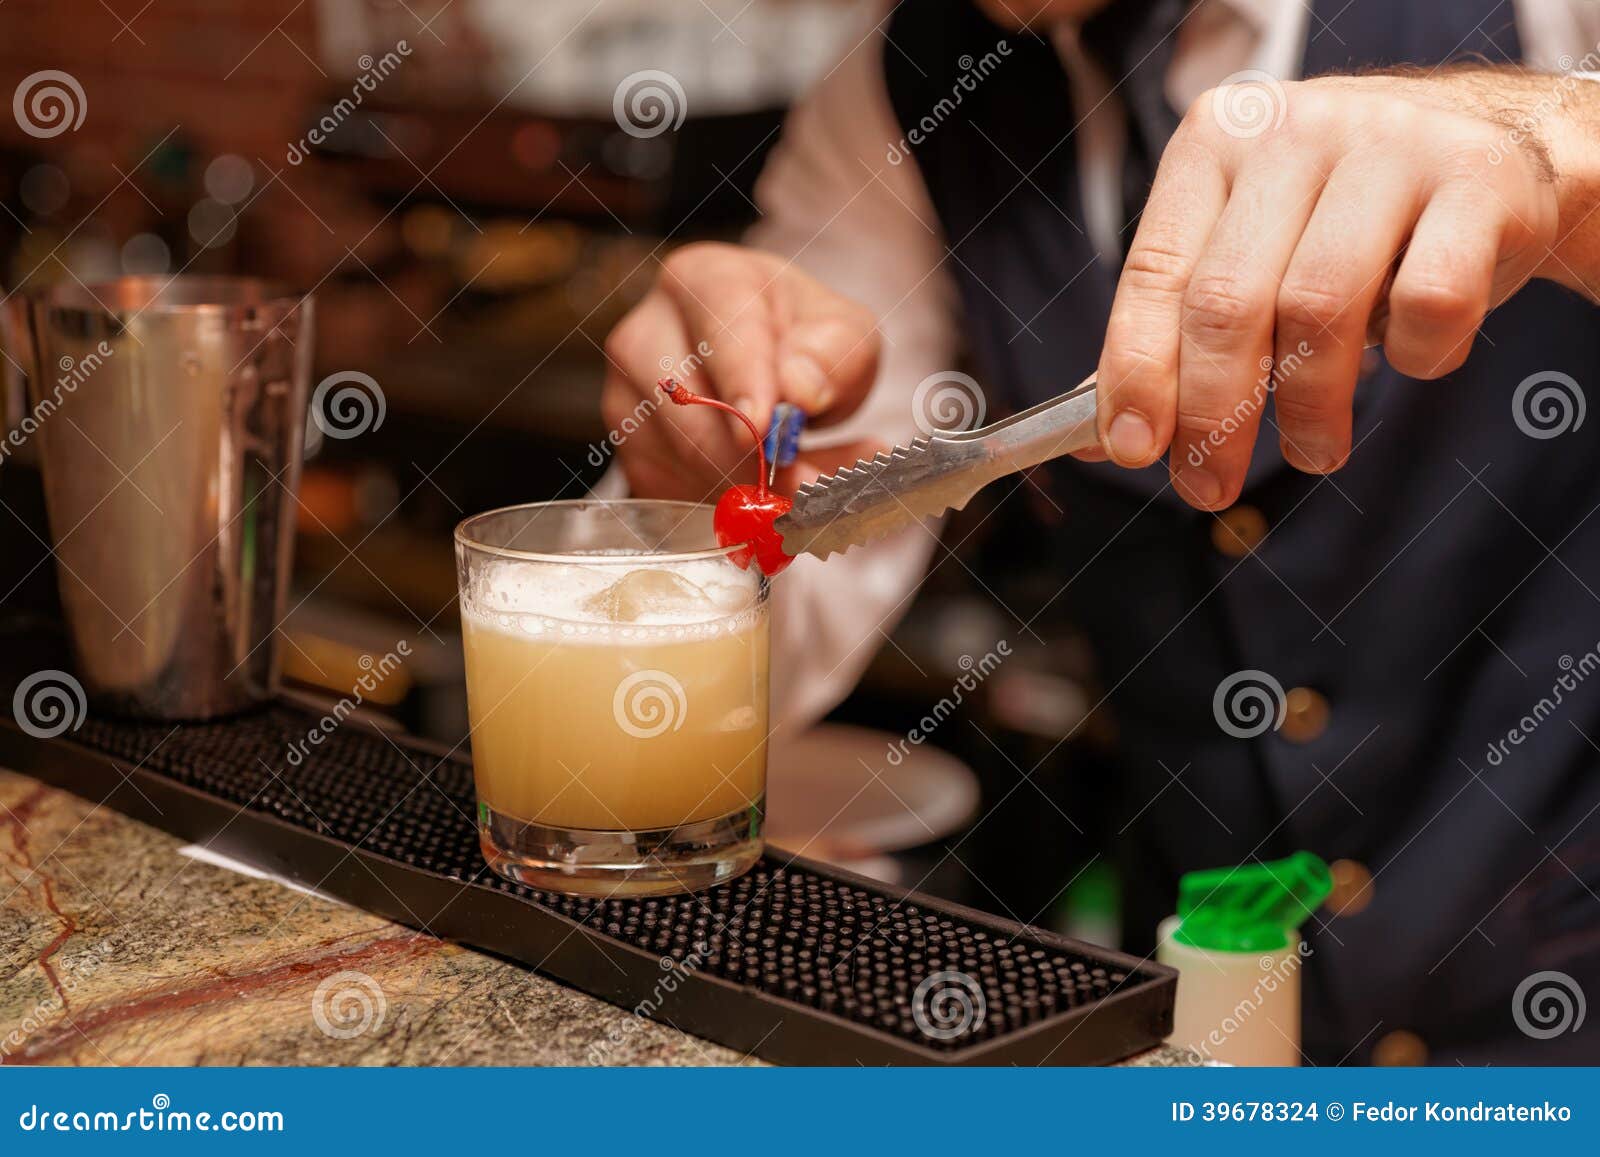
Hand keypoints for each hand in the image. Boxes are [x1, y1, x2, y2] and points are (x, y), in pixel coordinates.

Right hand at [601, 242, 881, 501]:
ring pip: (679, 458)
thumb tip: (801, 391)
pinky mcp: (630, 454)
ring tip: (804, 485)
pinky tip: (763, 495)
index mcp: (704, 280)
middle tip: (805, 486)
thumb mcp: (844, 336)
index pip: (718, 325)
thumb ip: (834, 357)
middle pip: (684, 402)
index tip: (764, 423)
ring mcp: (627, 397)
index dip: (741, 378)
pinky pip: (673, 494)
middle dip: (747, 454)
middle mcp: (646, 332)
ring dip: (746, 487)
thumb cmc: (804, 345)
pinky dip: (726, 508)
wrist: (768, 372)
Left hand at [1094, 73, 1562, 508]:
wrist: (1506, 146)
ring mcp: (1390, 143)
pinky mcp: (1478, 176)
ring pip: (1319, 307)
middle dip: (1212, 415)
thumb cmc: (1348, 220)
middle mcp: (1294, 131)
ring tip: (1313, 451)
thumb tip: (1107, 440)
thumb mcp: (1253, 252)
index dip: (1136, 371)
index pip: (1155, 271)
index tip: (1133, 450)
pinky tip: (1411, 360)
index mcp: (1216, 141)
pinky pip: (1428, 301)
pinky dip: (1414, 357)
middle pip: (1227, 300)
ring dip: (1308, 408)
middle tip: (1209, 485)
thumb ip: (1177, 332)